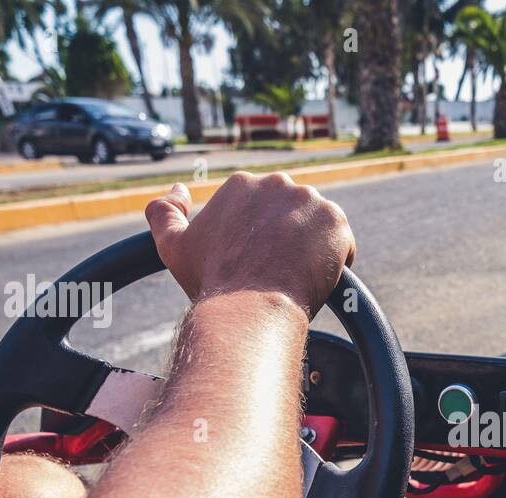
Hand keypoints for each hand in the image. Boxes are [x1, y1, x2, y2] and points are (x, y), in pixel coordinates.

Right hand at [145, 174, 356, 316]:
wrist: (251, 307)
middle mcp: (277, 183)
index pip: (263, 211)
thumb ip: (164, 212)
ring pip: (317, 226)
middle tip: (277, 272)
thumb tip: (179, 189)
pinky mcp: (336, 221)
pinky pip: (341, 242)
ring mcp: (309, 200)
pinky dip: (334, 260)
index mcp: (241, 184)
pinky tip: (314, 278)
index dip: (262, 240)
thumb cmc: (213, 281)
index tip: (257, 263)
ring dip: (311, 248)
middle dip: (288, 239)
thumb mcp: (173, 246)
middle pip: (291, 214)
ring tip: (294, 276)